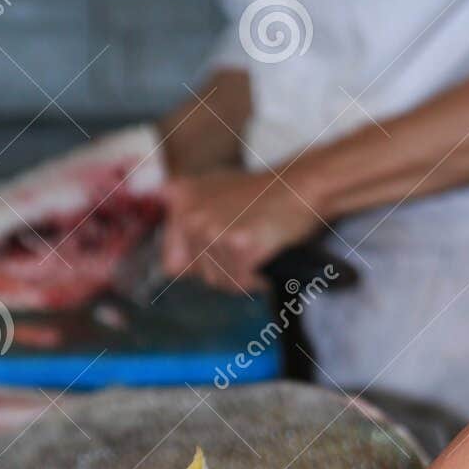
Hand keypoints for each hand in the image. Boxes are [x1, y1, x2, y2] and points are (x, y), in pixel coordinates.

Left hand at [161, 168, 319, 292]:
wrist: (300, 187)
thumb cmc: (261, 197)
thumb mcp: (213, 194)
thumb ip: (184, 220)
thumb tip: (168, 266)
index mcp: (179, 199)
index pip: (171, 264)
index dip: (198, 265)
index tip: (219, 247)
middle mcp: (189, 214)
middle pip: (199, 276)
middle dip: (223, 270)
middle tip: (245, 241)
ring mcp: (212, 230)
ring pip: (218, 281)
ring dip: (241, 274)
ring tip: (256, 243)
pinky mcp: (237, 245)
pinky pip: (240, 282)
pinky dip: (256, 277)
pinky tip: (266, 251)